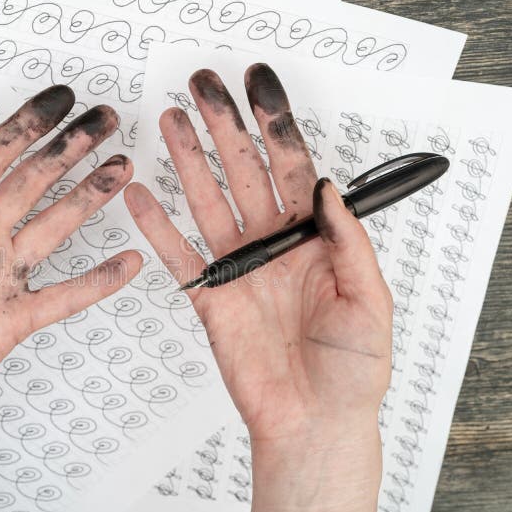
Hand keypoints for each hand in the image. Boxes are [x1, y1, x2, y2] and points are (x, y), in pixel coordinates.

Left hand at [0, 85, 140, 432]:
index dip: (23, 127)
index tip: (54, 102)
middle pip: (33, 182)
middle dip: (69, 149)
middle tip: (102, 122)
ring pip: (55, 227)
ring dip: (89, 197)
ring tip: (121, 169)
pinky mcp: (14, 319)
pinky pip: (64, 296)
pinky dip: (98, 281)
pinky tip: (126, 262)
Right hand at [125, 66, 391, 511]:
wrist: (314, 422)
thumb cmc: (352, 370)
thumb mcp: (370, 300)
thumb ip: (348, 242)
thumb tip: (328, 188)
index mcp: (313, 240)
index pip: (292, 169)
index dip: (275, 127)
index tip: (257, 90)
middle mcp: (272, 245)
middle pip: (243, 174)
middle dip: (223, 129)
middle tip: (202, 89)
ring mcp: (239, 269)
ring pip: (208, 203)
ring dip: (188, 163)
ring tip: (170, 123)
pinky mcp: (210, 298)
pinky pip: (179, 257)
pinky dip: (157, 228)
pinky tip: (141, 197)